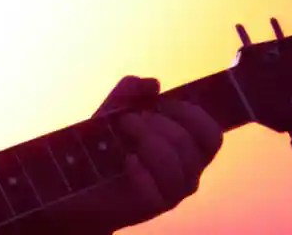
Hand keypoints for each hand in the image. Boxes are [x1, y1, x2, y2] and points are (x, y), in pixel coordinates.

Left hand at [42, 76, 223, 233]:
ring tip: (123, 134)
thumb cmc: (107, 147)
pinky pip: (157, 190)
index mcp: (188, 151)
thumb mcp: (114, 111)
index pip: (211, 134)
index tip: (160, 104)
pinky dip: (140, 170)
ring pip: (175, 164)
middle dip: (158, 123)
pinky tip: (127, 160)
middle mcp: (187, 174)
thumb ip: (131, 92)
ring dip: (146, 140)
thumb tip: (153, 83)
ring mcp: (172, 194)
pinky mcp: (151, 207)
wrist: (79, 185)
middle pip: (189, 144)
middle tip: (130, 120)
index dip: (190, 114)